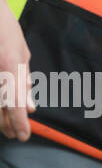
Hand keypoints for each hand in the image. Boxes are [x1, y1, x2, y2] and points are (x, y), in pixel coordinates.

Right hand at [0, 5, 32, 140]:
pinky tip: (2, 109)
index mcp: (10, 67)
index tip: (23, 136)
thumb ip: (25, 81)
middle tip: (16, 134)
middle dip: (7, 124)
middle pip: (0, 106)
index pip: (15, 102)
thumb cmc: (6, 31)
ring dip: (0, 117)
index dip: (19, 123)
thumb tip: (32, 106)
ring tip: (8, 127)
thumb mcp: (22, 54)